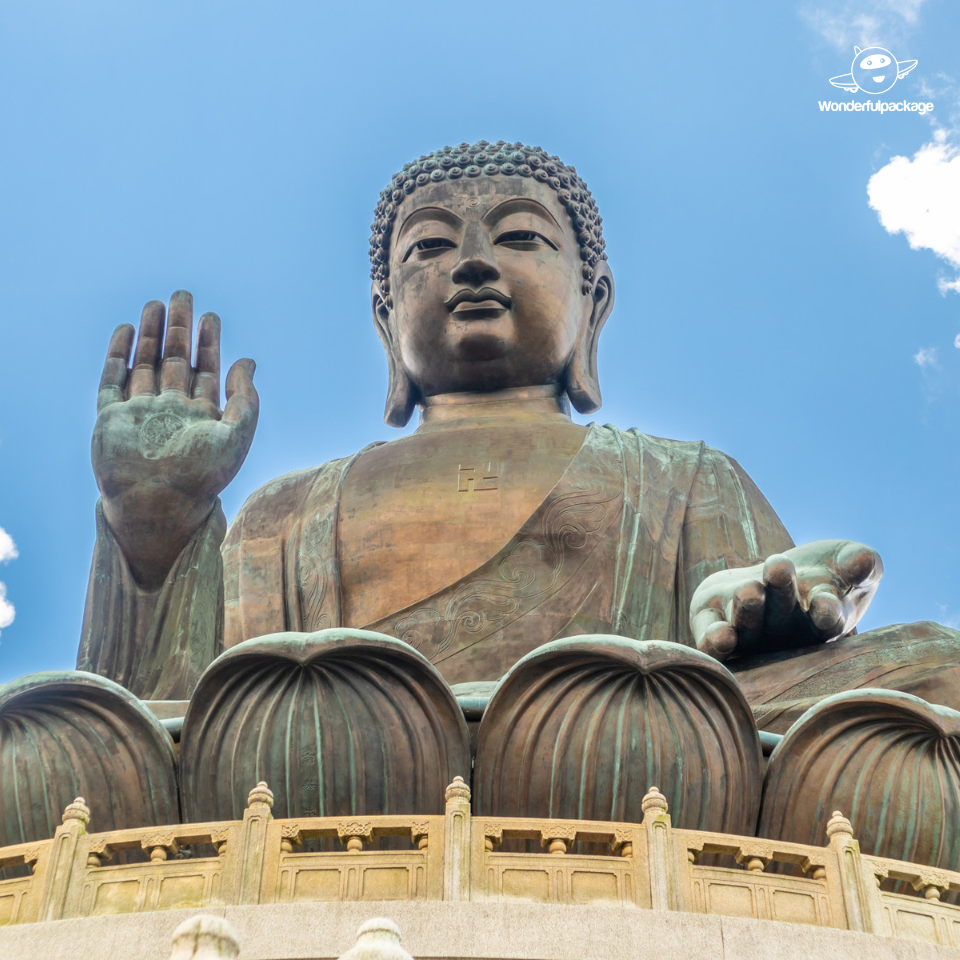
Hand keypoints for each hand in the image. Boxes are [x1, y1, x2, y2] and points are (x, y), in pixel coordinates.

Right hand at [93, 291, 258, 587]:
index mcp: (201, 417)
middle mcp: (171, 411)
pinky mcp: (112, 418)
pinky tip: (127, 330)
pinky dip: (118, 355)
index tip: (211, 317)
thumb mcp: (237, 437)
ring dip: (150, 334)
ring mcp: (140, 413)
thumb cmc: (202, 477)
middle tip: (183, 296)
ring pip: (145, 364)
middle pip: (174, 360)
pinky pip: (113, 380)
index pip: (206, 371)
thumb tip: (249, 360)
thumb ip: (246, 400)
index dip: (209, 343)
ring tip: (156, 303)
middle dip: (179, 329)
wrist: (158, 504)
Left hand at [689, 540, 882, 660]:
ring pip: (747, 625)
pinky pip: (712, 637)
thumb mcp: (846, 560)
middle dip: (781, 593)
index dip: (827, 613)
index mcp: (822, 620)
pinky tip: (719, 636)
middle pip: (782, 616)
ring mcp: (748, 632)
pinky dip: (714, 640)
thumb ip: (860, 564)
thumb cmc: (821, 573)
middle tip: (780, 568)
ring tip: (750, 591)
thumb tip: (865, 559)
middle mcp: (784, 632)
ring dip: (748, 611)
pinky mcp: (712, 626)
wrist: (772, 575)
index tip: (826, 603)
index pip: (828, 620)